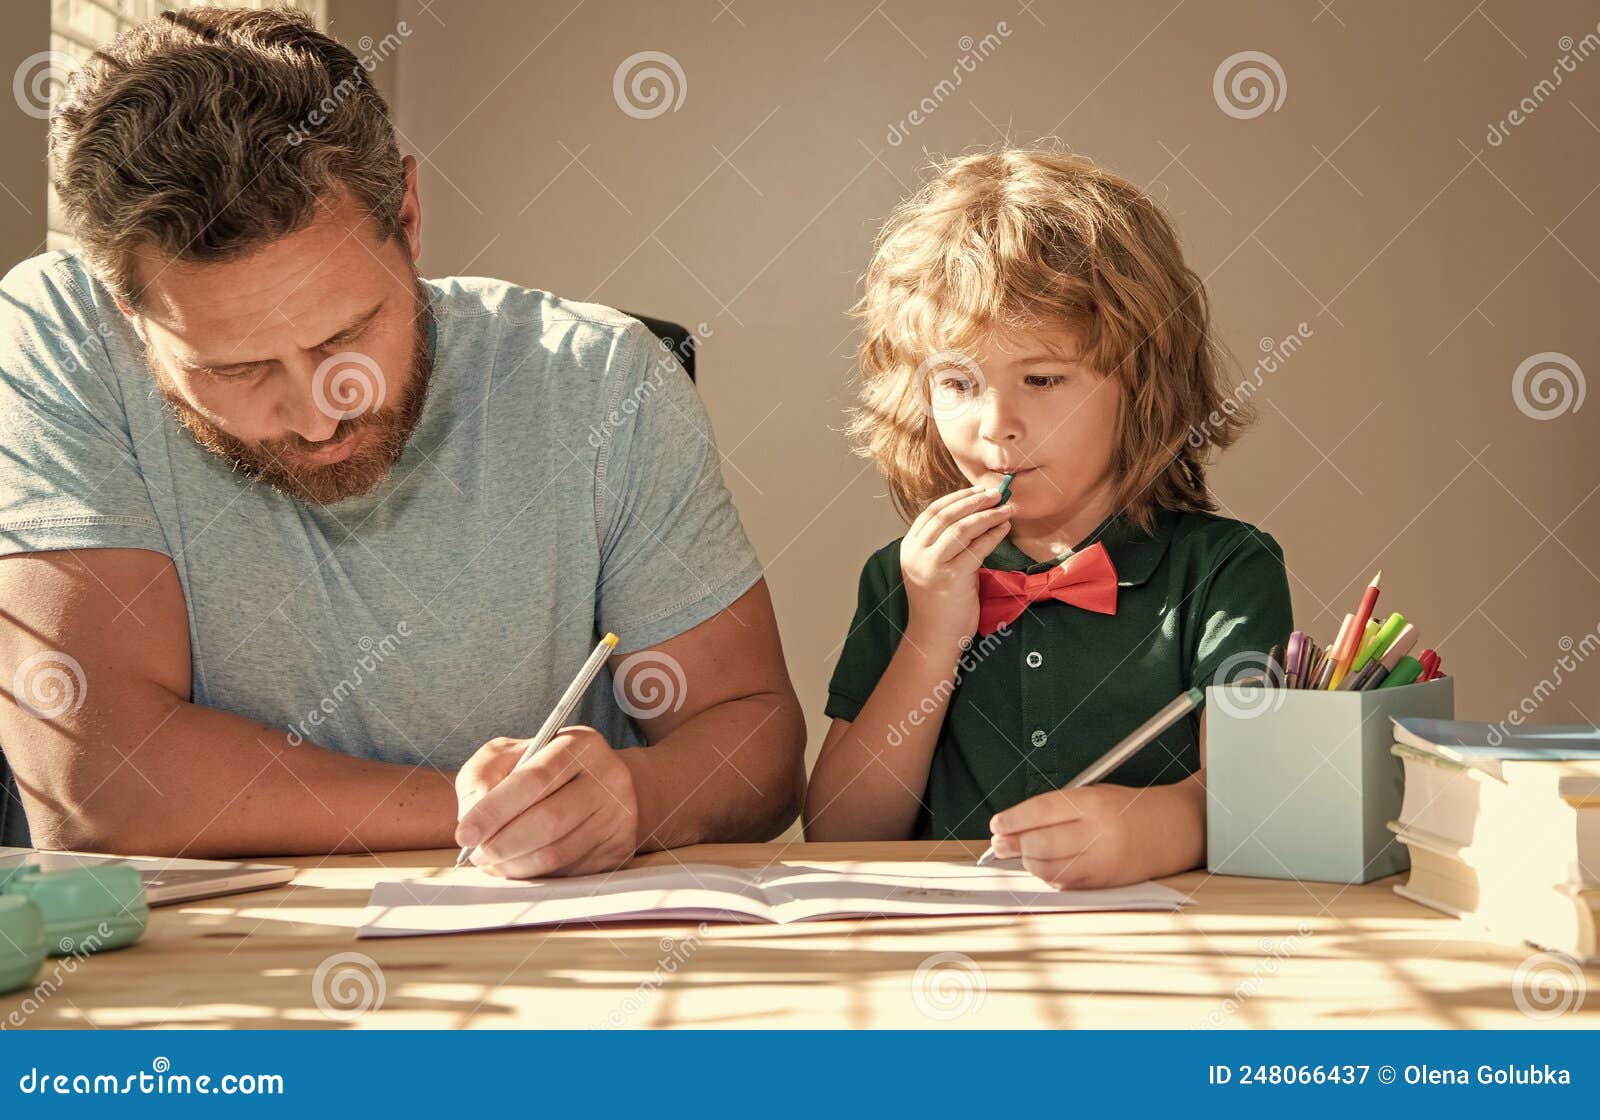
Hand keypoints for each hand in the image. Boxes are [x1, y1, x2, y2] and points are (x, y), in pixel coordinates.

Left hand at [454, 726, 639, 878]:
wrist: (598, 787)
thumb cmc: (542, 770)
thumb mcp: (507, 756)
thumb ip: (481, 776)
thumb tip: (472, 817)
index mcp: (580, 744)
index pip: (534, 779)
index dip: (494, 810)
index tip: (465, 834)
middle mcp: (608, 777)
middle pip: (549, 821)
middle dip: (502, 844)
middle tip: (477, 856)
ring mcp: (618, 816)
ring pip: (558, 853)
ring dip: (514, 865)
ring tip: (491, 862)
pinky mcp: (618, 849)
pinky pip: (569, 872)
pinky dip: (535, 875)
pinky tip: (519, 865)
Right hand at [900, 484, 1013, 645]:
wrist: (934, 638)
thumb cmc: (940, 604)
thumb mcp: (935, 567)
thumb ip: (946, 544)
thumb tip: (976, 516)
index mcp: (909, 547)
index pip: (932, 512)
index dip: (957, 498)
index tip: (979, 490)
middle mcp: (916, 553)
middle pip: (946, 515)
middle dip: (974, 500)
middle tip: (998, 493)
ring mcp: (931, 565)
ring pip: (961, 528)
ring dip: (986, 514)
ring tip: (1005, 508)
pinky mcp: (950, 577)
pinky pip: (976, 548)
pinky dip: (992, 535)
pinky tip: (1003, 528)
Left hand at [987, 785, 1146, 888]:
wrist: (1172, 830)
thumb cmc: (1125, 809)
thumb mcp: (1091, 796)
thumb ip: (1052, 810)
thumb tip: (1009, 829)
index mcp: (1093, 803)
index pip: (1040, 811)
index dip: (1012, 820)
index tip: (996, 825)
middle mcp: (1097, 833)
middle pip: (1039, 844)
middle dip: (1013, 845)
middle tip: (1001, 843)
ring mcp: (1101, 861)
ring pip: (1047, 868)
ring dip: (1028, 862)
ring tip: (1025, 853)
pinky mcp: (1104, 883)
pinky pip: (1063, 883)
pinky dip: (1047, 875)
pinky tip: (1047, 865)